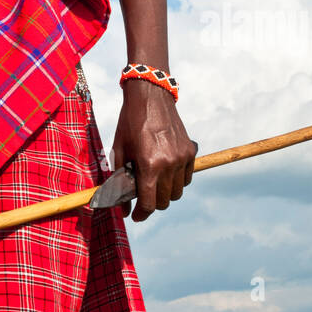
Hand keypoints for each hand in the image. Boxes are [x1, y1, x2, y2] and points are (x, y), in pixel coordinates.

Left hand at [111, 80, 196, 221]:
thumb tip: (123, 206)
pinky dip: (177, 181)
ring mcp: (182, 158)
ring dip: (165, 193)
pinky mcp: (190, 151)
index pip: (149, 203)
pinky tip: (165, 171)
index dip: (140, 214)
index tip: (135, 216)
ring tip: (153, 182)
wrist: (150, 95)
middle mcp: (169, 164)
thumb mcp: (120, 149)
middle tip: (141, 196)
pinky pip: (187, 178)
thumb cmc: (130, 121)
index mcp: (149, 164)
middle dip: (151, 203)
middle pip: (164, 201)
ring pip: (177, 192)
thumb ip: (120, 179)